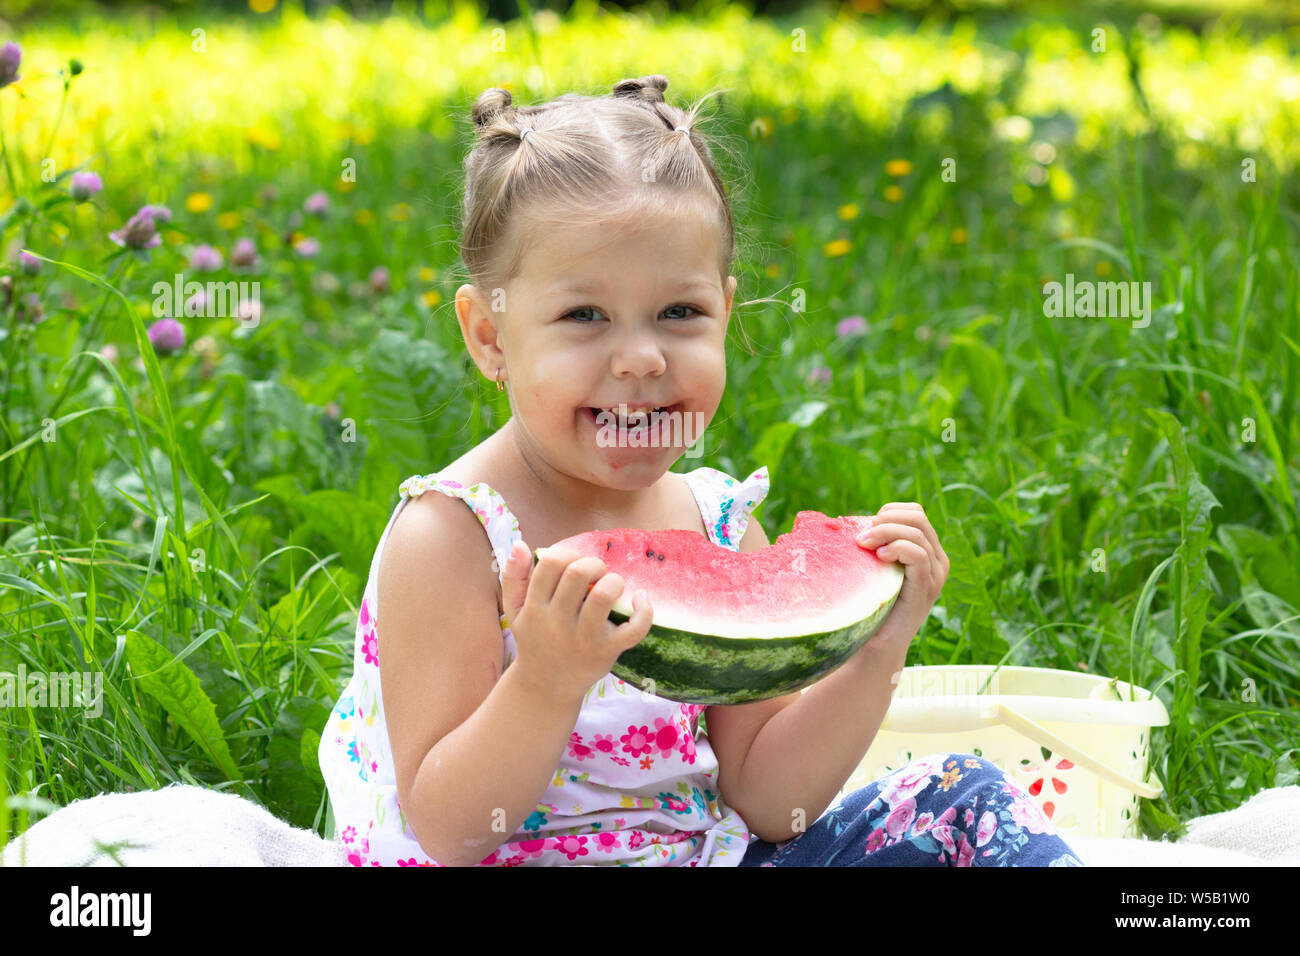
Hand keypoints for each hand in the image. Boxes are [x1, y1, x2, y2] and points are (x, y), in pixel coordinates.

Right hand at [500, 539, 653, 701]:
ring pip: (603, 596)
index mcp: (535, 608)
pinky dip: (644, 611)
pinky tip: (640, 599)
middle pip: (578, 573)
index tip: (574, 563)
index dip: (566, 554)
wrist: (546, 687)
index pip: (550, 564)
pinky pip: (633, 629)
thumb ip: (513, 577)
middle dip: (593, 564)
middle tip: (596, 573)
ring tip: (612, 585)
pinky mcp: (607, 652)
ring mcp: (584, 639)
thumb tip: (520, 544)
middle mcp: (557, 623)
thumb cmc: (535, 641)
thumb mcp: (515, 611)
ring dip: (613, 581)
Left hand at [854, 502, 948, 648]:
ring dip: (885, 532)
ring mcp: (935, 575)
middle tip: (861, 536)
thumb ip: (875, 544)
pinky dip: (897, 548)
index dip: (890, 511)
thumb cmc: (870, 604)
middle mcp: (938, 561)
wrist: (876, 645)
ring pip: (917, 533)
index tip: (866, 526)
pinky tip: (879, 556)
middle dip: (886, 519)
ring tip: (863, 544)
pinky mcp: (926, 587)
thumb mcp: (875, 567)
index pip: (916, 513)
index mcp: (928, 551)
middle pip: (918, 518)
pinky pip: (918, 555)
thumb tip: (849, 520)